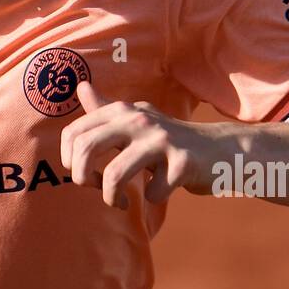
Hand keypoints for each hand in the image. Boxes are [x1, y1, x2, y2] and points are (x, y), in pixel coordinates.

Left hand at [60, 81, 203, 209]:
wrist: (219, 149)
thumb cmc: (168, 140)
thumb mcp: (136, 119)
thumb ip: (105, 108)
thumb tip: (80, 86)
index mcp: (121, 111)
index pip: (73, 134)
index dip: (69, 160)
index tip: (85, 173)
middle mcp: (138, 120)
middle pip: (86, 149)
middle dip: (82, 178)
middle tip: (96, 188)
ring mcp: (162, 140)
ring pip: (114, 175)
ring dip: (111, 197)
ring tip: (119, 201)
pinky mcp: (183, 162)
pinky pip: (153, 192)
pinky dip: (152, 197)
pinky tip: (160, 191)